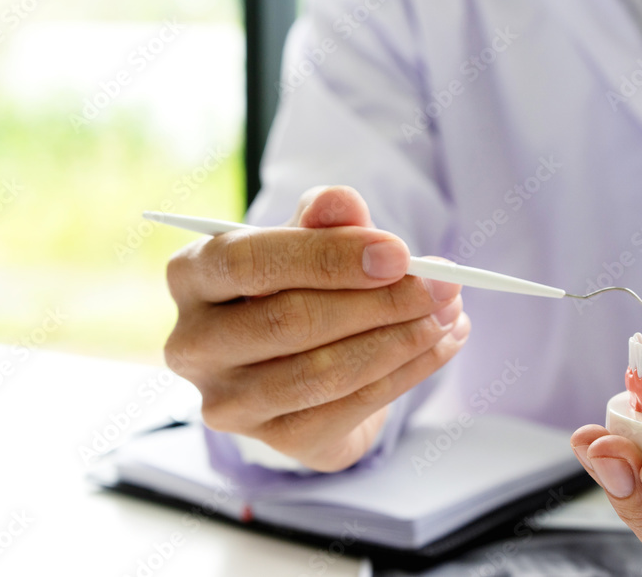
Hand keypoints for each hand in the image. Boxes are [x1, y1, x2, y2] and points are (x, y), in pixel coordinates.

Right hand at [164, 186, 470, 471]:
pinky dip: (407, 373)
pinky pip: (350, 406)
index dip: (327, 257)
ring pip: (323, 372)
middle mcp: (192, 344)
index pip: (249, 261)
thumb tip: (343, 203)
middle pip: (290, 321)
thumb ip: (323, 218)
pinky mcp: (274, 439)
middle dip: (379, 301)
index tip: (399, 253)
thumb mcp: (308, 240)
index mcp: (191, 276)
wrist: (297, 362)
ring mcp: (228, 401)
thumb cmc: (297, 284)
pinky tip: (442, 344)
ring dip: (401, 340)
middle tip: (443, 284)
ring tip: (450, 311)